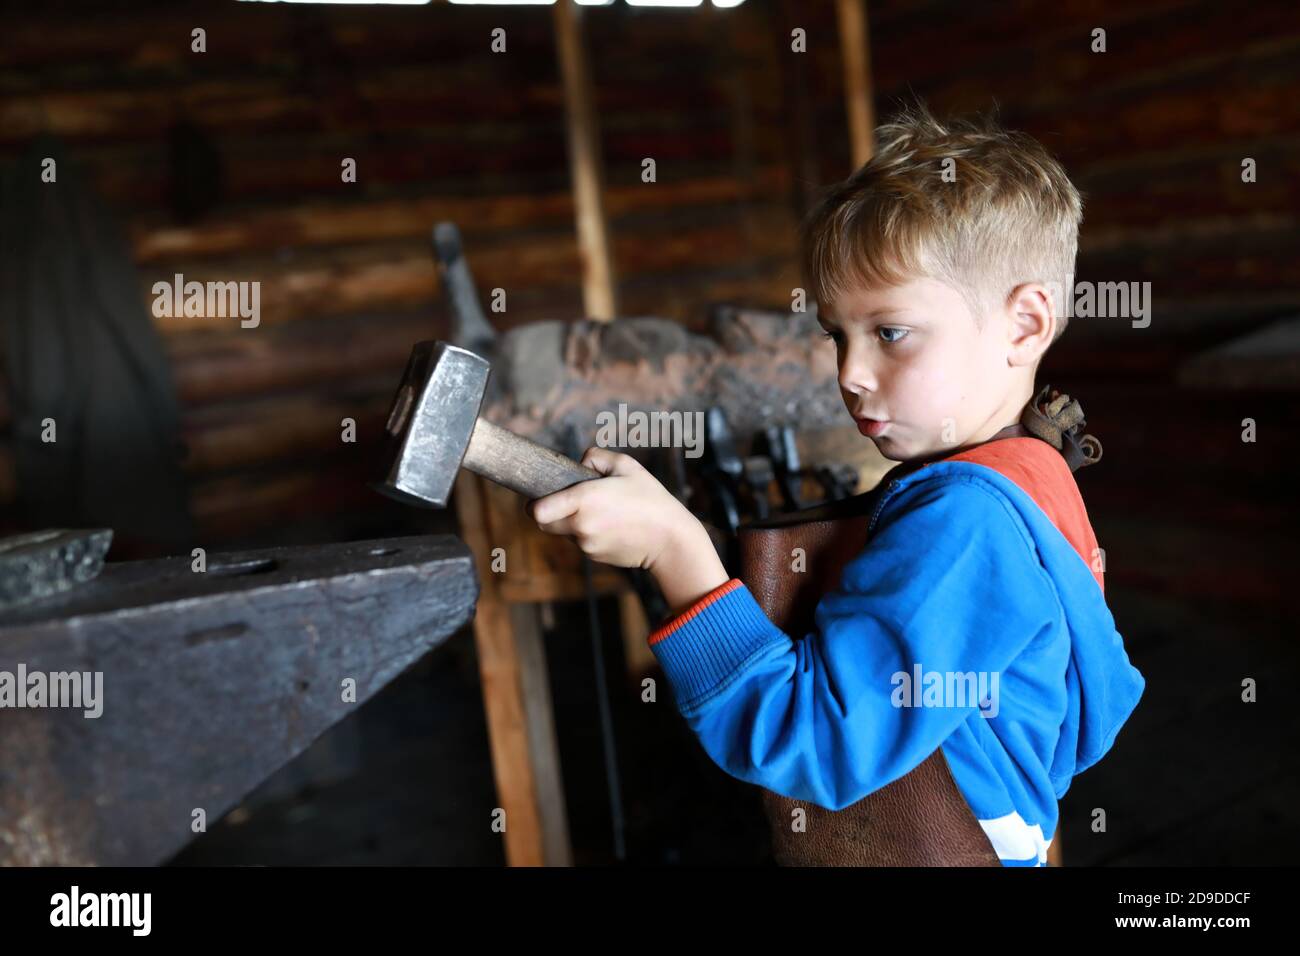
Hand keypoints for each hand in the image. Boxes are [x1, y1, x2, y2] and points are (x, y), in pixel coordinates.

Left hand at [526, 447, 698, 571]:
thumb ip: (596, 456)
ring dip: (570, 523)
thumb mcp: (626, 465)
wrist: (670, 540)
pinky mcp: (594, 557)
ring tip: (599, 512)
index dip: (535, 503)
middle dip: (548, 513)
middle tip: (566, 502)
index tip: (541, 497)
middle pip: (542, 523)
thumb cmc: (651, 498)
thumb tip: (578, 464)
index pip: (537, 510)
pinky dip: (587, 535)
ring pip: (563, 533)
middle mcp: (580, 525)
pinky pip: (580, 543)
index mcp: (583, 499)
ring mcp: (586, 544)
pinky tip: (610, 527)